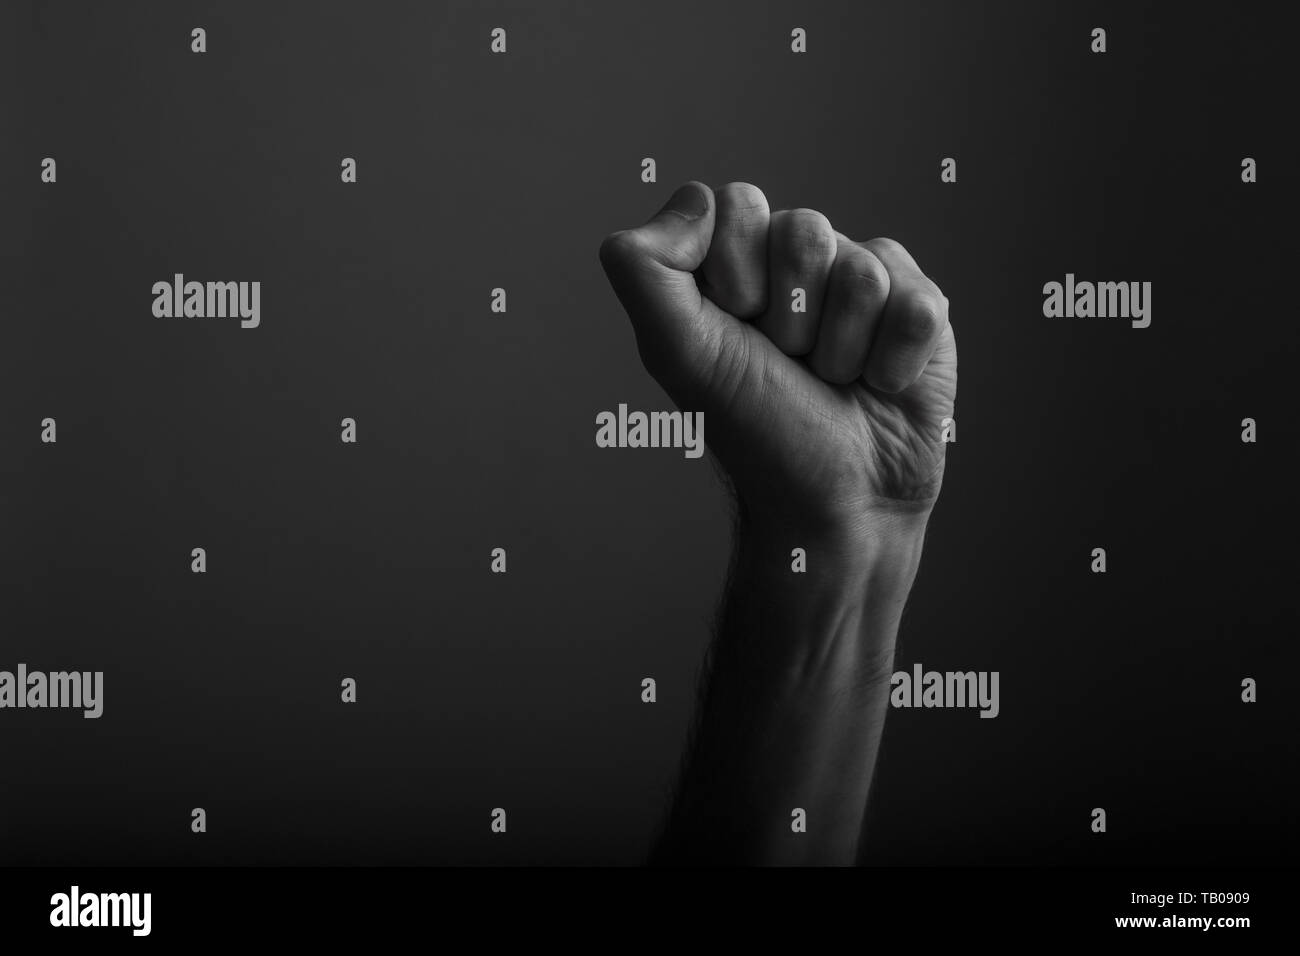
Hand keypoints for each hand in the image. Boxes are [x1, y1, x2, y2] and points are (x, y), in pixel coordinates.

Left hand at [599, 182, 956, 535]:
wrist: (832, 503)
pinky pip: (917, 302)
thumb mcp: (677, 353)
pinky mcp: (920, 311)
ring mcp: (864, 284)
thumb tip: (694, 196)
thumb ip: (644, 268)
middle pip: (804, 231)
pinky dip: (893, 361)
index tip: (735, 333)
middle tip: (787, 365)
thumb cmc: (754, 431)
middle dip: (791, 316)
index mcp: (736, 264)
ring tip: (833, 382)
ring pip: (862, 269)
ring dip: (841, 347)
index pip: (738, 206)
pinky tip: (880, 387)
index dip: (737, 276)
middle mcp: (800, 266)